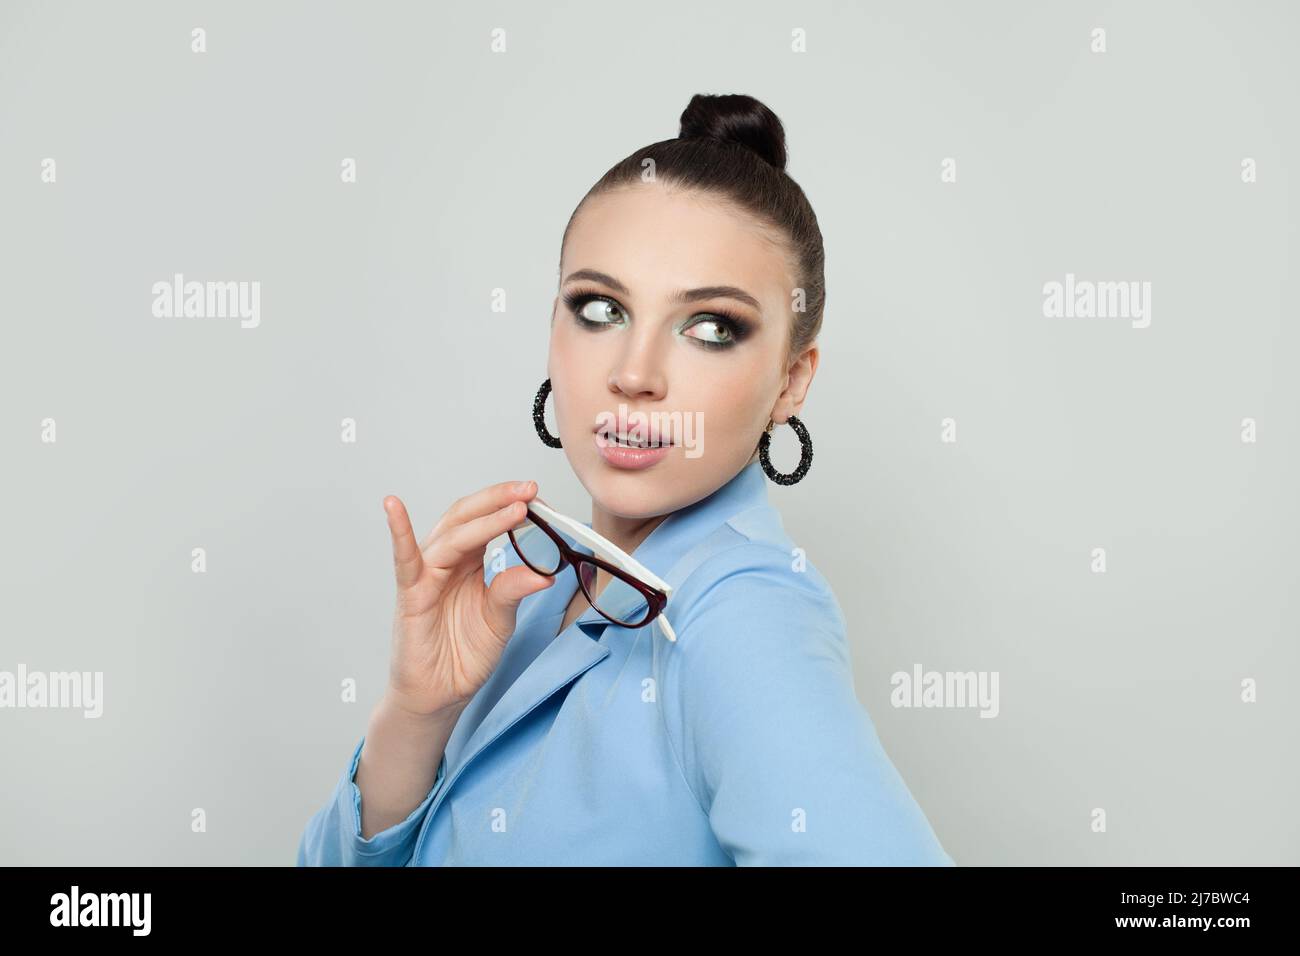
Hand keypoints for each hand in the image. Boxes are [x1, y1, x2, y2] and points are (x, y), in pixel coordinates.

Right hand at [381, 480, 554, 717]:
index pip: (487, 522)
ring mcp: (426, 576)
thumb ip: (513, 591)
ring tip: (513, 505)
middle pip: (468, 518)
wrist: (439, 695)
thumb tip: (545, 573)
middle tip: (530, 489)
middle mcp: (445, 562)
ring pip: (451, 536)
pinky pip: (403, 560)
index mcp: (468, 563)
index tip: (538, 495)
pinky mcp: (410, 595)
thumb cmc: (463, 655)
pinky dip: (398, 532)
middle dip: (499, 500)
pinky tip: (393, 507)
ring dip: (481, 517)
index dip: (509, 506)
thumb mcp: (500, 620)